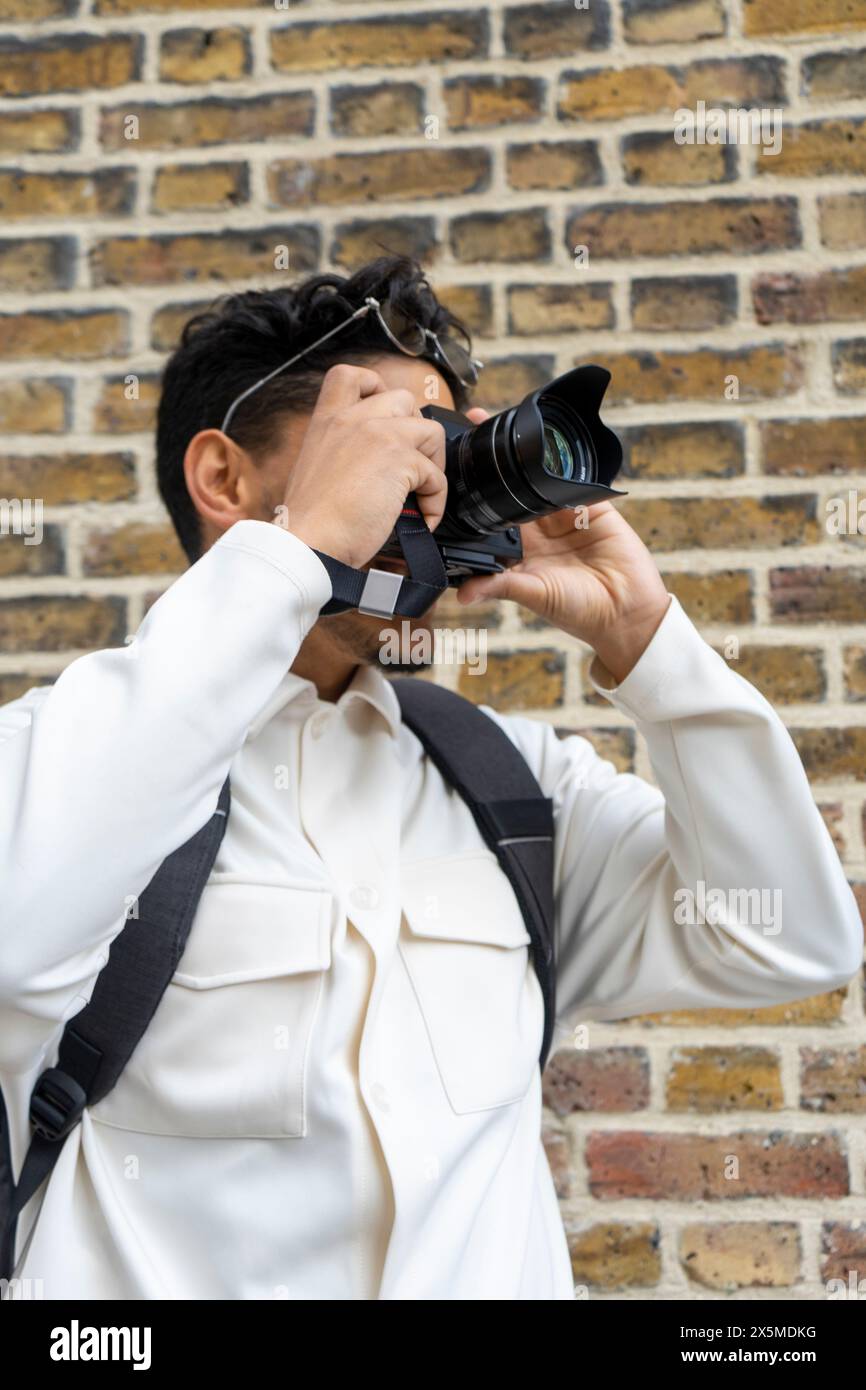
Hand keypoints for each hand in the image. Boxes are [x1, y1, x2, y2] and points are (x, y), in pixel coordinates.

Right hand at [282, 363, 445, 569]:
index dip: (375, 386)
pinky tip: (423, 518)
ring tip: (421, 492)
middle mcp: (351, 419)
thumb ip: (341, 453)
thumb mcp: (316, 471)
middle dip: (415, 430)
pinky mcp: (400, 458)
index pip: (349, 376)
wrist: (308, 542)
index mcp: (326, 421)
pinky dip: (436, 499)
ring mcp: (378, 434)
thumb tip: (371, 467)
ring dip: (433, 463)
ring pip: (430, 429)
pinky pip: (436, 474)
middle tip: (409, 465)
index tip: (385, 416)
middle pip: (403, 398)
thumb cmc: (309, 521)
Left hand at [456, 411, 669, 683]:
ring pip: (541, 479)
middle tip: (471, 433)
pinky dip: (565, 465)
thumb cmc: (577, 611)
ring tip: (506, 430)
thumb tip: (463, 594)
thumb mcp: (534, 595)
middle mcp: (538, 529)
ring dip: (528, 458)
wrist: (625, 611)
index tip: (451, 474)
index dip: (474, 497)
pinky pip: (575, 481)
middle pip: (512, 491)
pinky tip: (550, 447)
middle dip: (495, 467)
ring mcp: (564, 515)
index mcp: (519, 549)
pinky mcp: (592, 507)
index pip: (490, 516)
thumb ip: (500, 586)